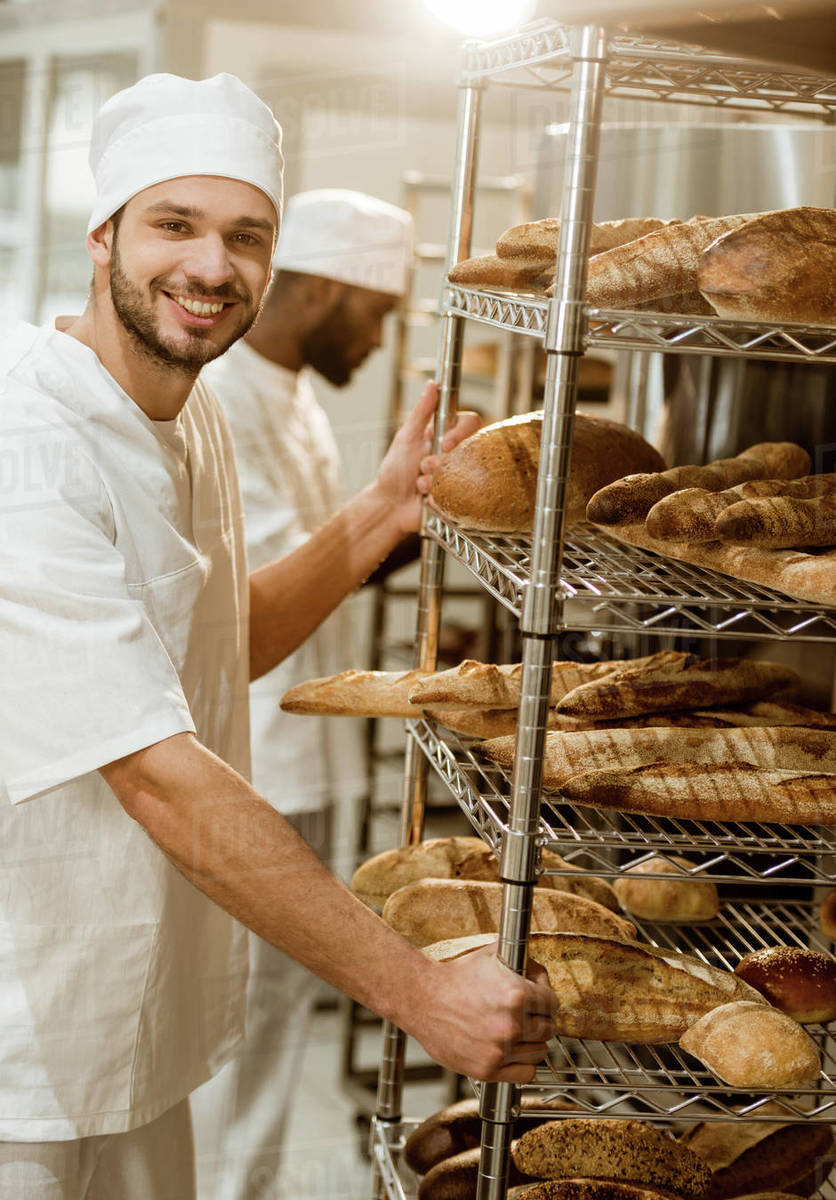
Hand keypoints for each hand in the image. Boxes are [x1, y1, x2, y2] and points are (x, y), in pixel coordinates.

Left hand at [374, 381, 479, 534]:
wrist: (390, 505)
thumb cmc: (394, 471)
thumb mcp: (405, 438)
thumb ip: (421, 412)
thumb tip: (432, 385)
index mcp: (445, 435)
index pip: (470, 423)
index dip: (462, 432)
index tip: (446, 443)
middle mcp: (456, 454)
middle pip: (469, 449)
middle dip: (442, 461)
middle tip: (423, 467)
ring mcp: (460, 476)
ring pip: (465, 472)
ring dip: (436, 479)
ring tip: (420, 484)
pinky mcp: (460, 497)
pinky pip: (462, 494)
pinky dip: (439, 496)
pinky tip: (426, 498)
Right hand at [406, 944, 556, 1082]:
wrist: (423, 998)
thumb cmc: (456, 977)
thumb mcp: (493, 956)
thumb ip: (525, 963)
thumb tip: (542, 975)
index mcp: (516, 995)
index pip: (552, 1003)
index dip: (546, 1000)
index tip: (540, 1002)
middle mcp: (512, 1024)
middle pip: (548, 1029)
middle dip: (540, 1020)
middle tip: (529, 1017)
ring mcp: (500, 1049)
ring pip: (539, 1052)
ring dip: (532, 1043)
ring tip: (518, 1034)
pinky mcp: (488, 1069)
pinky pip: (525, 1073)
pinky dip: (523, 1064)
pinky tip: (513, 1052)